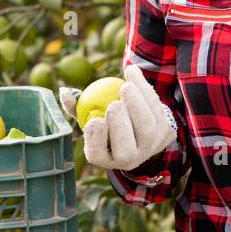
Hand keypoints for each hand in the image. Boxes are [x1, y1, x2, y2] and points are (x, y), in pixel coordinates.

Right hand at [58, 65, 176, 171]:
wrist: (141, 125)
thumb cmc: (107, 120)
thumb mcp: (90, 114)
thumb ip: (77, 106)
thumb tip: (65, 92)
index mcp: (106, 158)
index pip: (98, 154)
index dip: (96, 140)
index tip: (94, 120)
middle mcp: (130, 158)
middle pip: (126, 149)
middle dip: (121, 126)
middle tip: (115, 104)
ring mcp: (150, 146)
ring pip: (146, 128)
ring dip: (137, 105)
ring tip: (126, 87)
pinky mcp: (165, 131)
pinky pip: (156, 109)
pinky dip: (144, 89)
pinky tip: (131, 72)